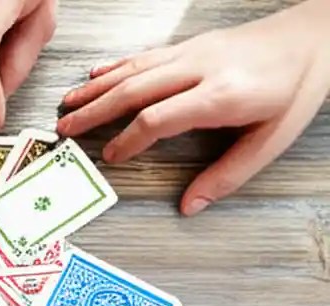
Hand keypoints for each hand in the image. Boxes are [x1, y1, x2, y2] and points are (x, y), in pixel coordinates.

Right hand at [57, 0, 329, 215]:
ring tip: (67, 105)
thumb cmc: (296, 87)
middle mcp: (200, 68)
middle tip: (64, 130)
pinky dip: (115, 65)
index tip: (109, 156)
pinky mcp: (192, 43)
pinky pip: (145, 54)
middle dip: (94, 111)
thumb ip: (228, 175)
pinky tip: (95, 75)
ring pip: (133, 69)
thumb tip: (191, 206)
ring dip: (96, 88)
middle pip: (133, 90)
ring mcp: (193, 52)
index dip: (127, 139)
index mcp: (219, 95)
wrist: (315, 36)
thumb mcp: (271, 139)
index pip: (157, 119)